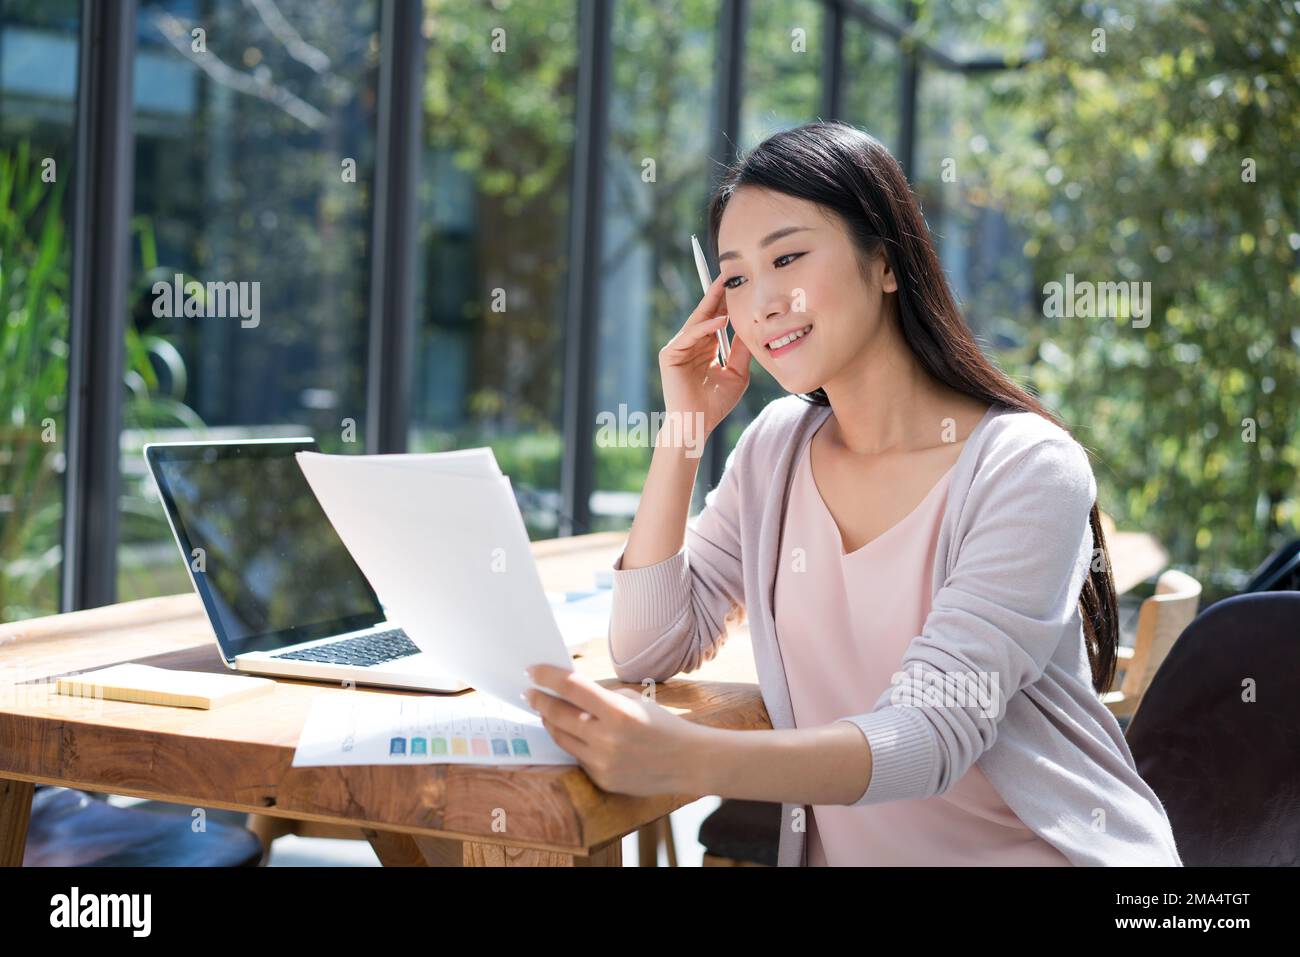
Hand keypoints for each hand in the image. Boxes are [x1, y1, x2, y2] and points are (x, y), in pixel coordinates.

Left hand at [523, 663, 706, 797]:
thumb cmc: (662, 724)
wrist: (688, 761)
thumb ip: (602, 697)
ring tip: (544, 711)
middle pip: (558, 714)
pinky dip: (572, 742)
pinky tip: (569, 732)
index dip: (547, 677)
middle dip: (539, 701)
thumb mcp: (634, 700)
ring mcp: (603, 762)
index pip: (571, 688)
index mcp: (617, 711)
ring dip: (549, 722)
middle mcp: (607, 738)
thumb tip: (568, 692)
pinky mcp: (602, 779)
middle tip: (529, 692)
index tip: (531, 670)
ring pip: (562, 738)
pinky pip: (577, 757)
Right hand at [658, 273, 752, 438]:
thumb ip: (741, 351)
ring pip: (698, 321)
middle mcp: (690, 345)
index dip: (726, 303)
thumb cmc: (716, 404)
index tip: (739, 285)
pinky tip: (722, 320)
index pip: (715, 319)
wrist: (697, 424)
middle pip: (705, 314)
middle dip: (717, 294)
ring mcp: (678, 348)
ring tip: (726, 286)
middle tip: (729, 274)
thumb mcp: (737, 373)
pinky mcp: (670, 354)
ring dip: (712, 304)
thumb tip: (752, 328)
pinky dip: (706, 327)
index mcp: (705, 348)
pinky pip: (690, 335)